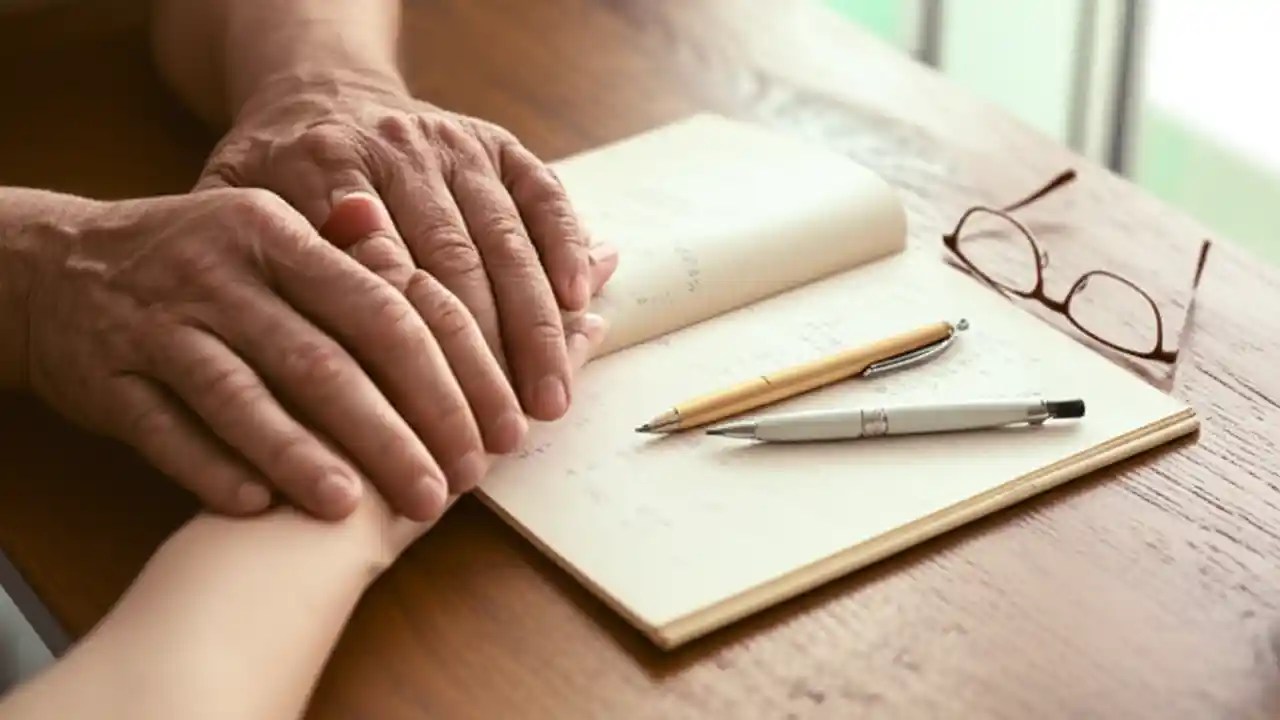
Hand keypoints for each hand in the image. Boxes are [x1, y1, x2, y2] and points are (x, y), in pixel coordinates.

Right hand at [23, 189, 538, 521]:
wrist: (56, 268)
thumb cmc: (198, 260)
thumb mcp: (271, 234)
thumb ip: (355, 260)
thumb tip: (451, 282)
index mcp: (276, 233)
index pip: (382, 307)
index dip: (446, 374)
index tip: (491, 432)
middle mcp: (218, 276)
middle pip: (322, 362)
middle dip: (392, 432)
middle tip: (443, 490)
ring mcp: (158, 329)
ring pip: (243, 400)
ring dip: (302, 458)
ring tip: (353, 509)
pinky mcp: (108, 382)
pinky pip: (166, 433)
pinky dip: (211, 471)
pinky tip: (257, 508)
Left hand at [198, 75, 599, 422]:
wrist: (316, 90)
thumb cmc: (269, 181)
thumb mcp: (229, 219)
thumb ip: (260, 282)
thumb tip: (301, 370)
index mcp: (314, 169)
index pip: (377, 278)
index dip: (411, 360)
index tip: (432, 431)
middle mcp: (391, 149)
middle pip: (449, 267)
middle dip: (483, 361)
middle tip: (503, 436)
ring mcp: (449, 143)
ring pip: (501, 241)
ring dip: (535, 325)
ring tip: (550, 399)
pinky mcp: (494, 142)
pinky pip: (541, 195)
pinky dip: (564, 248)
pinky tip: (581, 304)